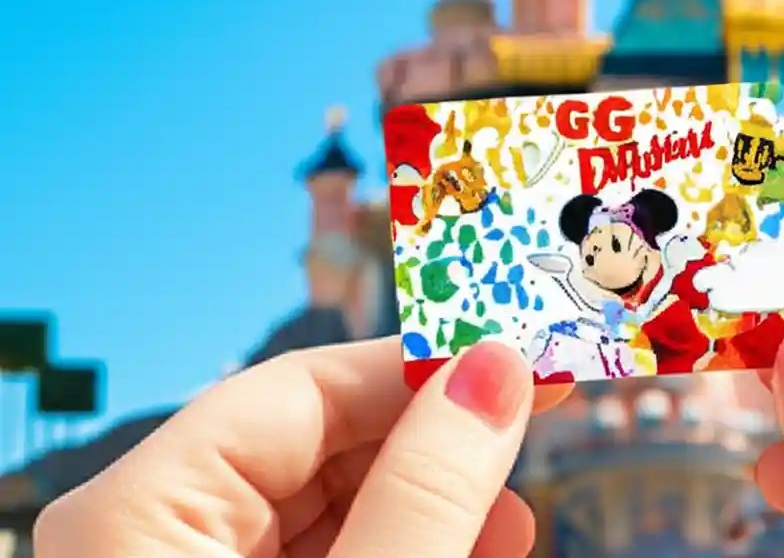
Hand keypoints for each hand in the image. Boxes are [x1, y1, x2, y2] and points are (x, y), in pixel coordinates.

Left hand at [34, 339, 570, 556]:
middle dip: (437, 435)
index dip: (423, 369)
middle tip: (537, 413)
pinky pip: (326, 556)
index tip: (526, 354)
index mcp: (138, 514)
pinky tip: (477, 543)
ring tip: (516, 502)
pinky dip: (407, 544)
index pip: (299, 391)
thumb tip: (499, 369)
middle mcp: (150, 534)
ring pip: (329, 504)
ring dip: (434, 496)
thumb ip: (425, 494)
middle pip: (317, 443)